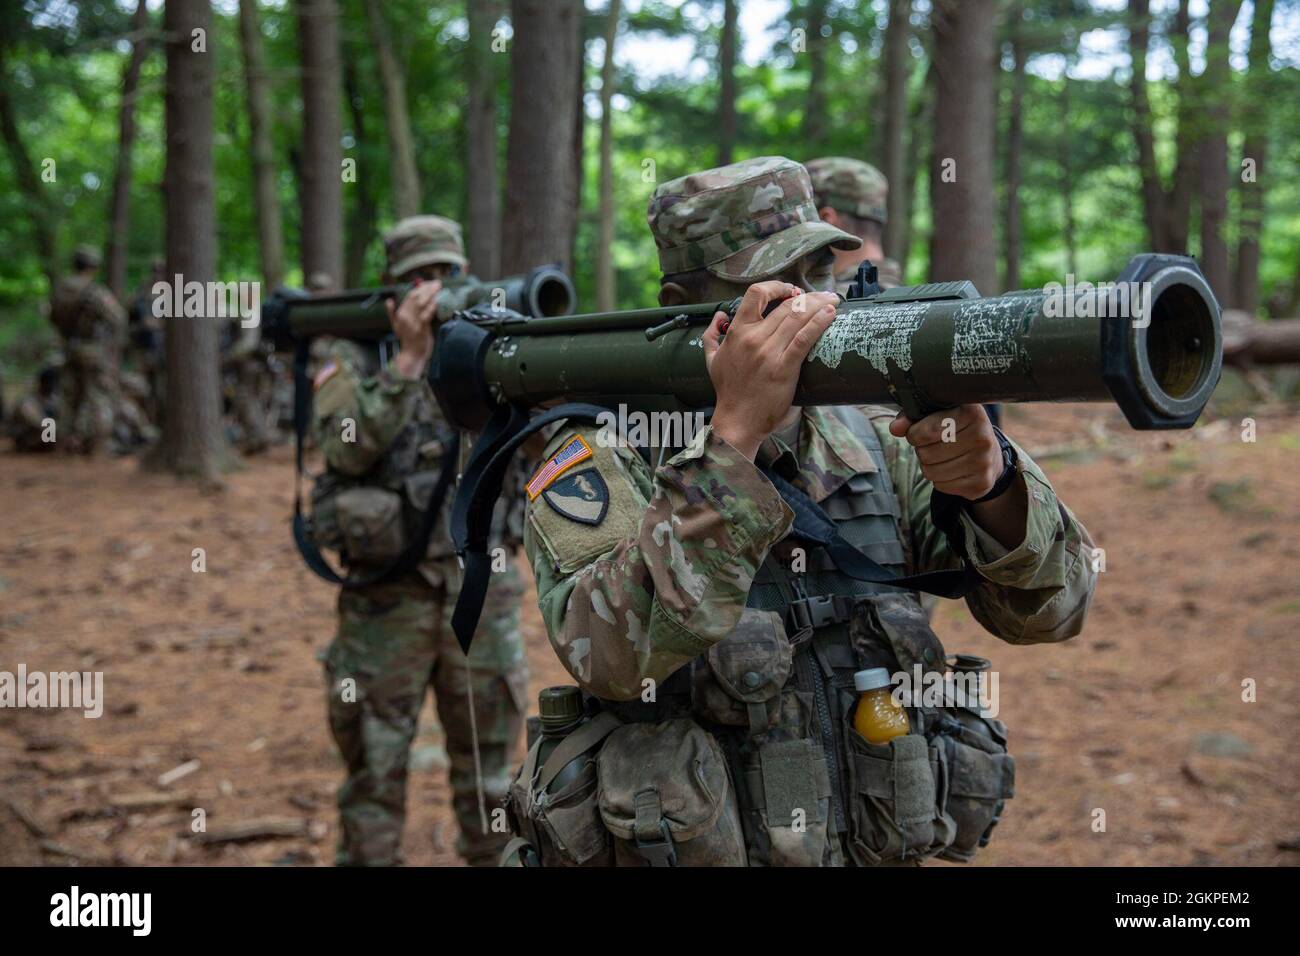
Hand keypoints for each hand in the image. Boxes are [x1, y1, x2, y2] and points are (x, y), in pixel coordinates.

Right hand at [388, 279, 440, 379]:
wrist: (411, 355)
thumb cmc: (408, 340)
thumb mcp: (396, 326)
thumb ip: (392, 313)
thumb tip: (388, 300)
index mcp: (399, 314)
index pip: (410, 295)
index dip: (421, 287)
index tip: (430, 283)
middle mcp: (404, 317)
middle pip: (416, 296)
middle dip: (427, 287)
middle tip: (437, 283)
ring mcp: (412, 323)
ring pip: (420, 303)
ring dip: (431, 294)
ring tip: (439, 288)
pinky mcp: (420, 329)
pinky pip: (426, 315)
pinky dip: (431, 306)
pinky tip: (437, 301)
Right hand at [703, 282, 838, 459]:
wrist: (737, 421)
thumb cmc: (728, 391)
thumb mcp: (712, 360)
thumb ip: (711, 336)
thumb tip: (718, 316)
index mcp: (737, 332)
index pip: (756, 294)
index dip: (777, 286)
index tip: (790, 290)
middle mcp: (753, 338)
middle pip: (786, 305)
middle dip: (809, 296)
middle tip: (823, 295)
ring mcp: (769, 353)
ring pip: (798, 317)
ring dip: (819, 304)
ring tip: (833, 300)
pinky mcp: (784, 368)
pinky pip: (804, 339)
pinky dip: (819, 323)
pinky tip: (831, 314)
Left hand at [888, 404, 1004, 499]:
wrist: (989, 452)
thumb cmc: (956, 428)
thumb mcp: (937, 414)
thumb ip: (913, 417)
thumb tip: (895, 428)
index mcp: (971, 413)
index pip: (927, 431)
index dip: (914, 434)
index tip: (918, 432)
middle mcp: (982, 437)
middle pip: (926, 454)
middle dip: (922, 451)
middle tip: (933, 446)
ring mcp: (984, 462)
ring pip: (931, 472)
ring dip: (929, 466)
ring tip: (942, 457)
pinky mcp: (981, 483)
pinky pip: (942, 486)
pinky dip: (940, 480)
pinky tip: (952, 469)